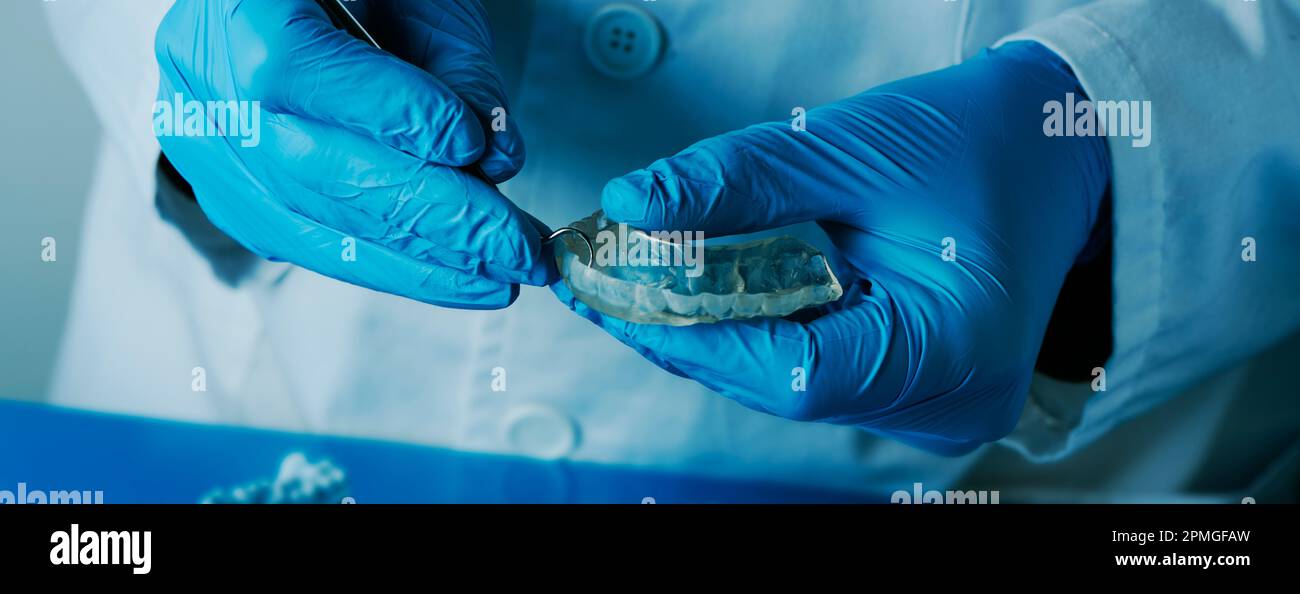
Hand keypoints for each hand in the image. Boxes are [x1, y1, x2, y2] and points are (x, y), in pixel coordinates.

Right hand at [155, 0, 546, 307]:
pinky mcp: (233, 200)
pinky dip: (391, 267)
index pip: (301, 72)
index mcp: (234, 14)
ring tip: (503, 275)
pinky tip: (455, 279)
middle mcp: (207, 92)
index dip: (395, 116)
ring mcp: (212, 154)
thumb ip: (453, 64)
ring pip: (317, 227)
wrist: (275, 16)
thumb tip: (497, 158)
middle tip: (519, 248)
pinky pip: (313, 246)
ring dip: (425, 263)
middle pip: (320, 171)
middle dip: (438, 219)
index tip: (474, 142)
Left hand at [554, 42, 1110, 453]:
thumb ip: (737, 181)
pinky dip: (752, 331)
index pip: (796, 374)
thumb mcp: (852, 147)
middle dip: (684, 331)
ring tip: (632, 280)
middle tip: (601, 279)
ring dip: (709, 332)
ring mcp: (932, 406)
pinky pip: (813, 370)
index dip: (694, 336)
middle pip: (783, 387)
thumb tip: (630, 207)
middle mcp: (947, 402)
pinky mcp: (915, 390)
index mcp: (955, 350)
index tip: (614, 292)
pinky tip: (698, 293)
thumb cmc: (977, 143)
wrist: (1056, 151)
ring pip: (789, 384)